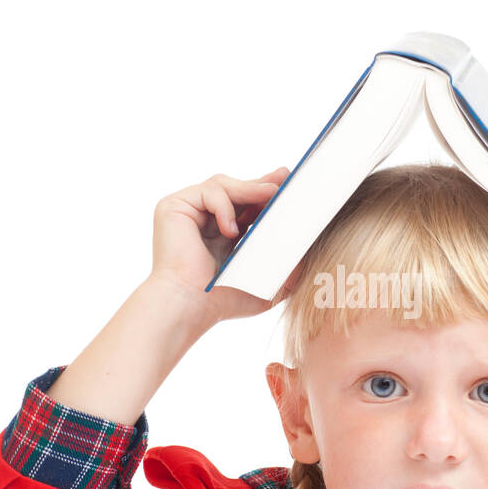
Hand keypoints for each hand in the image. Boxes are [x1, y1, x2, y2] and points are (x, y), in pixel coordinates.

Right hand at [150, 168, 291, 323]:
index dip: (267, 192)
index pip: (247, 203)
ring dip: (249, 190)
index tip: (290, 184)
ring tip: (270, 198)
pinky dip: (224, 206)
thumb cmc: (220, 301)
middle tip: (286, 180)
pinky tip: (232, 230)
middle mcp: (202, 218)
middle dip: (262, 184)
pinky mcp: (173, 206)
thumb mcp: (266, 281)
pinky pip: (208, 192)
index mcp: (221, 232)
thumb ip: (288, 266)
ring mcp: (187, 210)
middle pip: (236, 188)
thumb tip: (314, 248)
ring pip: (223, 184)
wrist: (189, 308)